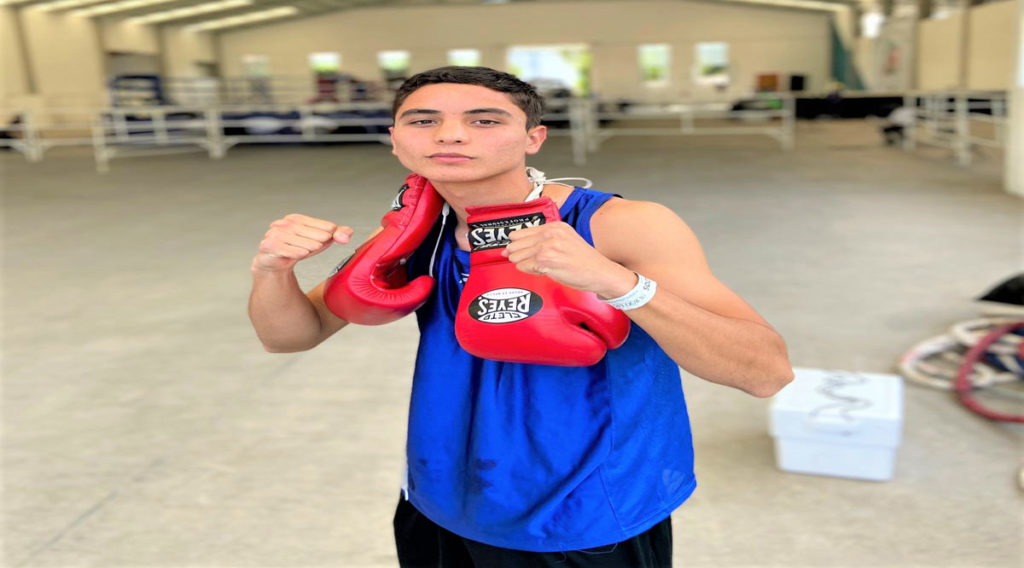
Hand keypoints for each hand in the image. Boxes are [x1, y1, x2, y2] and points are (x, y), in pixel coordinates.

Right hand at [253, 213, 353, 272]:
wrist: (275, 264)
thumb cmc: (297, 249)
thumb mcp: (319, 242)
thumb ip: (334, 236)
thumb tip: (349, 232)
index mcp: (293, 220)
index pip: (309, 221)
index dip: (322, 225)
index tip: (334, 231)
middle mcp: (281, 225)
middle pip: (298, 227)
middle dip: (315, 233)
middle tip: (328, 239)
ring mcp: (271, 235)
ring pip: (289, 237)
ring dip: (305, 242)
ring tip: (317, 246)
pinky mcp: (267, 248)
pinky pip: (279, 248)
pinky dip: (292, 251)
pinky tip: (303, 253)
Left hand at [503, 222, 635, 297]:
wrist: (600, 272)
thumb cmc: (584, 261)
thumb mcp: (565, 240)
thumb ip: (544, 239)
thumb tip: (515, 247)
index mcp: (555, 226)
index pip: (522, 232)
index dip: (517, 244)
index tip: (515, 249)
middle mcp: (550, 234)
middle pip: (516, 244)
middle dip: (518, 255)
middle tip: (528, 261)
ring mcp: (547, 247)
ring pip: (517, 256)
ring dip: (524, 264)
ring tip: (539, 267)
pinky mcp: (545, 261)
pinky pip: (523, 267)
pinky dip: (529, 271)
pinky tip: (542, 271)